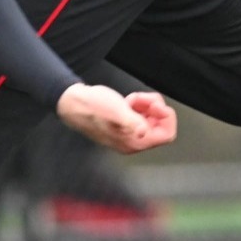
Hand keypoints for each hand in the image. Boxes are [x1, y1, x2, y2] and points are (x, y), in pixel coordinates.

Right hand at [56, 83, 177, 153]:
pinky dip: (138, 106)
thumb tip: (144, 132)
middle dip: (155, 109)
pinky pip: (141, 117)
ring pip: (151, 120)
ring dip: (146, 106)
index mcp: (134, 142)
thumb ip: (132, 122)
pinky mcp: (123, 126)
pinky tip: (127, 101)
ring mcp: (128, 135)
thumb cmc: (93, 106)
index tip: (156, 104)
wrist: (73, 103)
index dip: (167, 117)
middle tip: (141, 98)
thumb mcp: (116, 111)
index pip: (167, 135)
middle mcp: (133, 142)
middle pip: (160, 127)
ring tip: (131, 99)